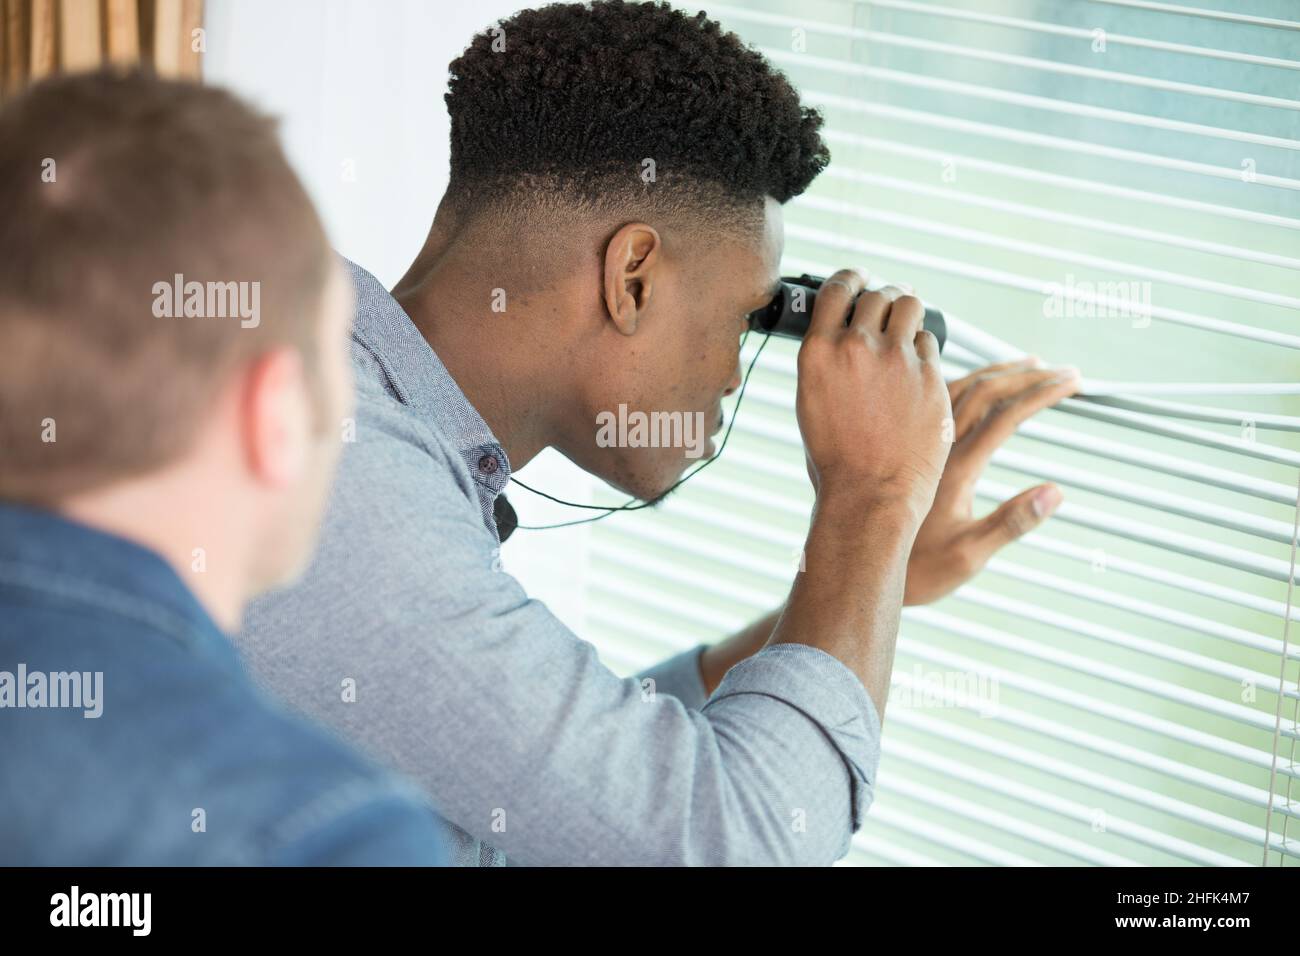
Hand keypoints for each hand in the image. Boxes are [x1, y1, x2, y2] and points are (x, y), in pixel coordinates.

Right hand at [795, 268, 951, 526]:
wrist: (871, 494)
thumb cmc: (836, 459)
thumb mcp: (812, 401)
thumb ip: (827, 362)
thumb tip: (841, 336)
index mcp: (818, 352)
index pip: (837, 288)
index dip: (851, 278)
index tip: (859, 280)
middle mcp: (856, 346)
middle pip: (877, 294)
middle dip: (883, 298)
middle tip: (888, 308)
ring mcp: (896, 359)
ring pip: (910, 306)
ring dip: (908, 312)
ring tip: (907, 327)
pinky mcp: (930, 376)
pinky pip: (929, 344)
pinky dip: (923, 351)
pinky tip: (918, 369)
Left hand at [903, 357, 1081, 604]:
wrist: (858, 563)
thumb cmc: (914, 569)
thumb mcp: (968, 555)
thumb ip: (1011, 522)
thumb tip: (1055, 492)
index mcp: (955, 468)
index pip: (1006, 416)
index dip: (1042, 394)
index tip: (1073, 383)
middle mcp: (934, 446)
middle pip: (985, 392)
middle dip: (1029, 377)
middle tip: (1066, 372)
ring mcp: (917, 441)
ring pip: (960, 388)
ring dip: (998, 373)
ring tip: (1032, 366)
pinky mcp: (904, 443)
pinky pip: (937, 398)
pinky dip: (968, 381)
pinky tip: (979, 381)